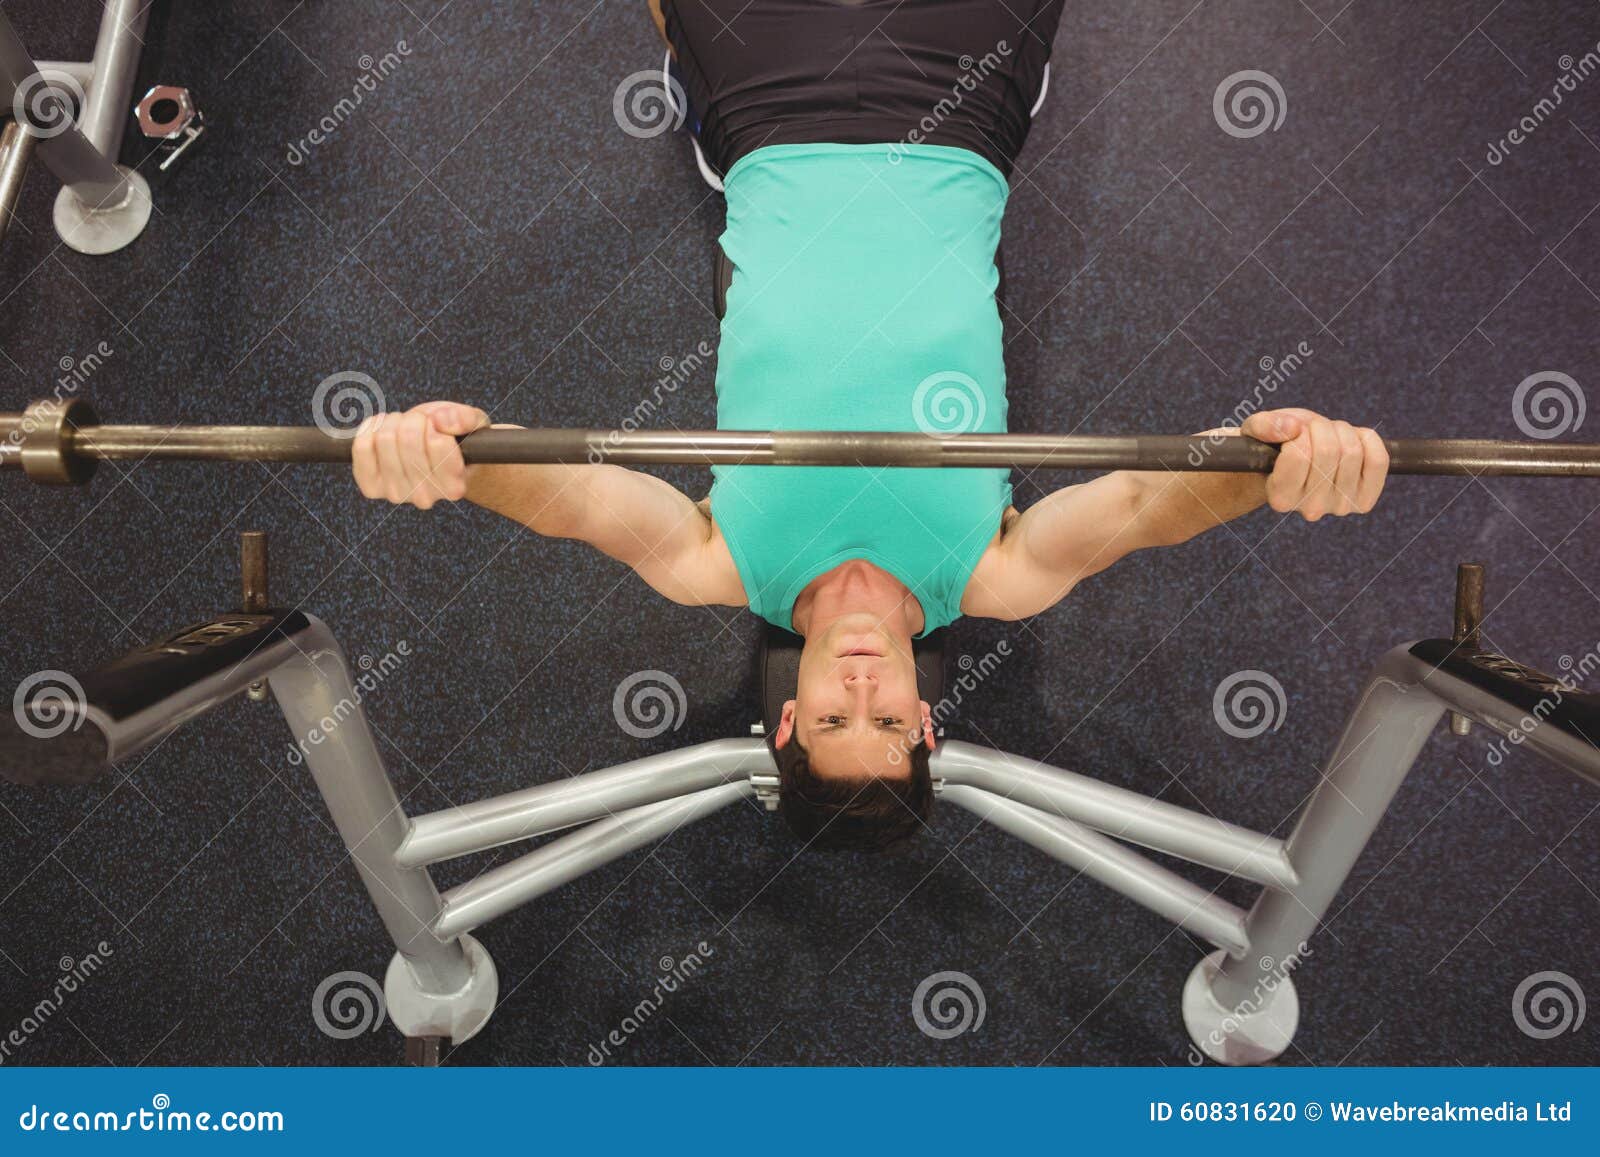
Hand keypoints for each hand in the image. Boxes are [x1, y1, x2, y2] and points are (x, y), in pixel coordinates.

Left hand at [352, 402, 489, 508]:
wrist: (433, 462)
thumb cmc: (456, 441)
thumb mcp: (473, 424)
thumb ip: (464, 418)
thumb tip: (440, 420)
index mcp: (454, 486)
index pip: (438, 443)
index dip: (437, 422)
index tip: (439, 426)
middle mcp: (426, 497)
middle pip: (408, 438)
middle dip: (415, 420)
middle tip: (421, 424)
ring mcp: (397, 494)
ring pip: (385, 440)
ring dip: (394, 422)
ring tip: (404, 427)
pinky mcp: (372, 488)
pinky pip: (361, 448)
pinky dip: (370, 429)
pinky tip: (382, 427)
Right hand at [1239, 408, 1387, 520]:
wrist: (1296, 466)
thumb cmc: (1274, 446)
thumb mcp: (1257, 429)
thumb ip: (1265, 426)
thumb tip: (1293, 427)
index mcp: (1280, 497)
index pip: (1298, 456)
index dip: (1297, 432)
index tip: (1291, 433)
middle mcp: (1310, 509)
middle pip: (1328, 450)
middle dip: (1319, 427)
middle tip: (1311, 430)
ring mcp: (1340, 507)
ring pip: (1352, 451)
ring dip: (1341, 430)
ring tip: (1328, 436)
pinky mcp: (1364, 501)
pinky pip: (1378, 460)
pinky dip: (1368, 439)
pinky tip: (1352, 440)